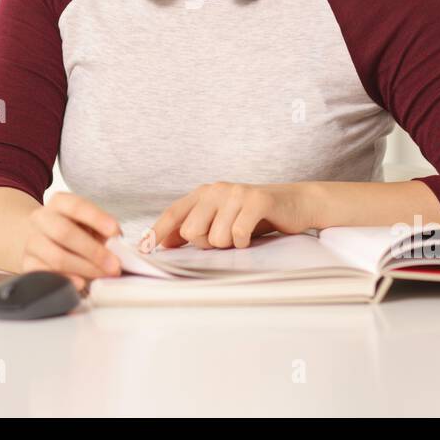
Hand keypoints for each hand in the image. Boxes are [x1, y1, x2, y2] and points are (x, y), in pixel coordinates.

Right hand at [20, 192, 121, 291]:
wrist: (42, 239)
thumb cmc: (74, 231)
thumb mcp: (89, 224)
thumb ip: (103, 233)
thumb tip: (117, 248)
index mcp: (59, 203)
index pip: (77, 206)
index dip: (97, 219)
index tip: (115, 233)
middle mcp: (41, 218)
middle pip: (64, 232)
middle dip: (93, 251)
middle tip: (114, 265)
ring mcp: (32, 242)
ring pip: (56, 257)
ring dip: (84, 268)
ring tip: (102, 275)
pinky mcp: (27, 264)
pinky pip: (46, 274)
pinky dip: (66, 280)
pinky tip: (81, 283)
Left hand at [142, 182, 320, 251]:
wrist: (296, 203)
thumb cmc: (255, 216)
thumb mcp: (222, 220)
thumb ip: (195, 228)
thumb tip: (164, 243)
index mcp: (204, 193)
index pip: (174, 213)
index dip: (157, 232)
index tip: (144, 249)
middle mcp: (216, 190)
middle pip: (192, 231)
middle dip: (207, 244)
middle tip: (226, 238)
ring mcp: (236, 193)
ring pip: (215, 237)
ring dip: (229, 245)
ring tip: (241, 235)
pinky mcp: (256, 201)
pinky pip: (237, 234)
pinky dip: (244, 243)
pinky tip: (251, 236)